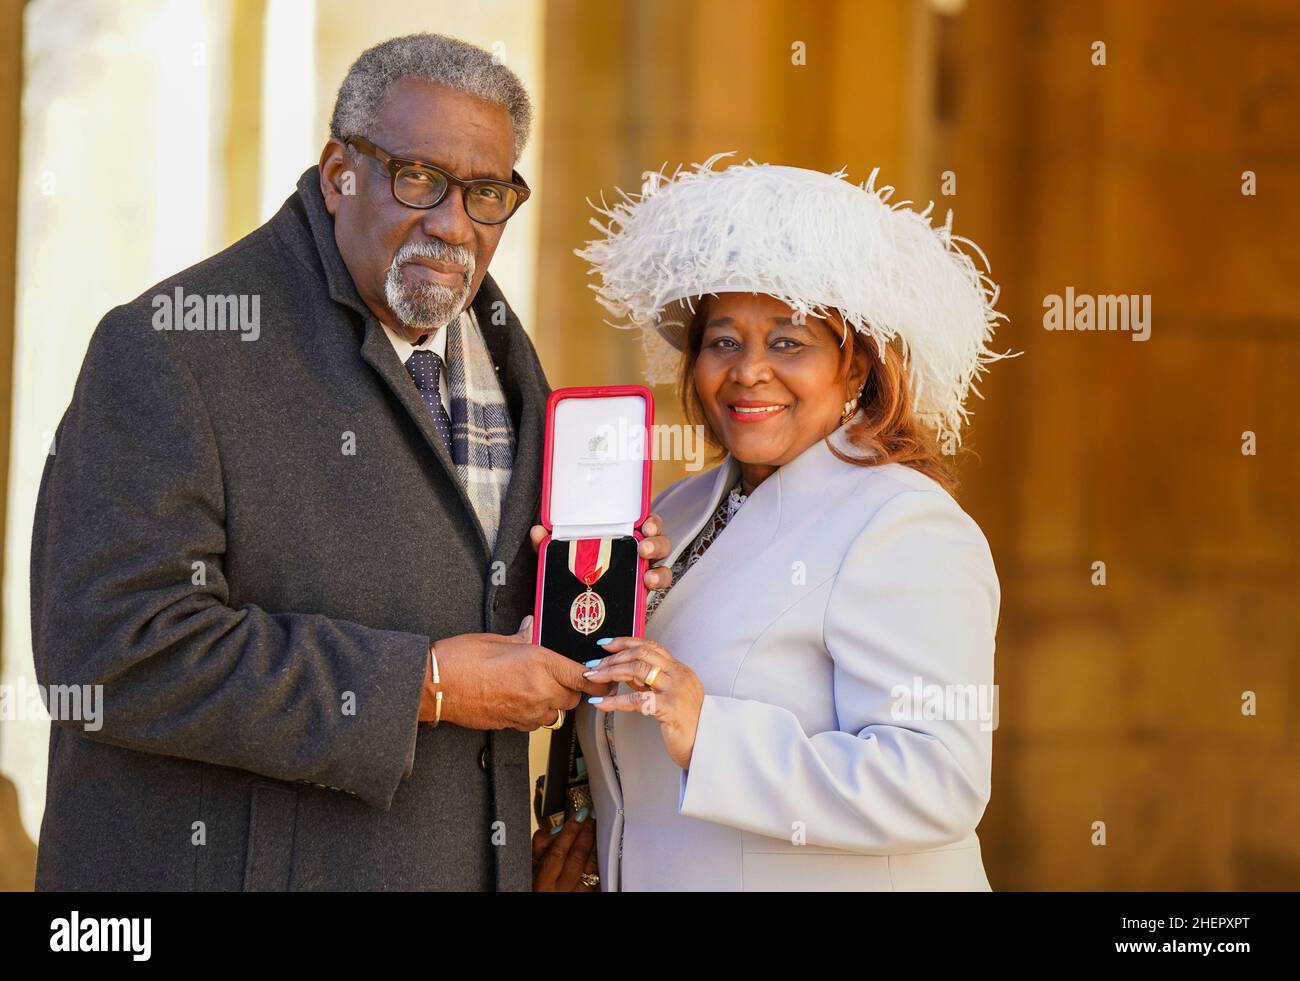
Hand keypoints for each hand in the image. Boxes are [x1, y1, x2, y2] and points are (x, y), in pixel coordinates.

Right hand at [422, 616, 607, 730]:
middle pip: (572, 698)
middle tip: (555, 676)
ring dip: (552, 704)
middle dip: (569, 688)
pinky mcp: (512, 725)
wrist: (436, 685)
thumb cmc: (461, 659)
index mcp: (539, 663)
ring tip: (534, 689)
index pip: (582, 676)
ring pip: (555, 714)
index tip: (598, 676)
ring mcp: (525, 712)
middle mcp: (538, 691)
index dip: (594, 677)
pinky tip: (520, 701)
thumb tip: (531, 628)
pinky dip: (533, 715)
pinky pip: (534, 724)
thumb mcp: (497, 639)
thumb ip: (522, 637)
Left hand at [529, 511, 674, 592]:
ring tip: (646, 576)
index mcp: (621, 538)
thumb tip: (539, 532)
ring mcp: (641, 574)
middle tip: (643, 547)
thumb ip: (550, 545)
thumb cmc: (577, 574)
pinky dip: (655, 584)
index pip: (642, 523)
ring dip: (658, 568)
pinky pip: (656, 587)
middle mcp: (636, 554)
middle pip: (658, 542)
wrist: (576, 609)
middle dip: (655, 543)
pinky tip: (646, 586)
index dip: (650, 522)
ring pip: (662, 566)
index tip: (644, 524)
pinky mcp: (642, 594)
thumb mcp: (562, 558)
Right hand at [532, 810, 599, 890]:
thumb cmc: (536, 885)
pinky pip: (597, 874)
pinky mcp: (589, 895)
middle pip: (577, 856)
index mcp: (543, 882)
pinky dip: (598, 858)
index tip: (579, 815)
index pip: (558, 851)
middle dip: (586, 832)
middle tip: (591, 816)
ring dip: (595, 843)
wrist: (545, 901)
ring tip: (596, 827)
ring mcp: (577, 893)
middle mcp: (562, 889)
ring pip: (591, 865)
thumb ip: (540, 847)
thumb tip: (558, 829)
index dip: (570, 831)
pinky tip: (599, 847)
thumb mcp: (529, 867)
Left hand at [583, 637, 702, 769]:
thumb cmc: (688, 724)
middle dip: (614, 657)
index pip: (650, 646)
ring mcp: (676, 690)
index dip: (625, 642)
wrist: (706, 746)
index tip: (606, 644)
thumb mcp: (670, 696)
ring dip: (611, 672)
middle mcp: (679, 675)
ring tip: (593, 678)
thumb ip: (651, 683)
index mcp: (679, 669)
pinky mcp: (670, 708)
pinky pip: (637, 700)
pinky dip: (615, 700)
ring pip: (638, 670)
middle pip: (642, 654)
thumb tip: (626, 673)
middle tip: (594, 664)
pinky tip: (601, 702)